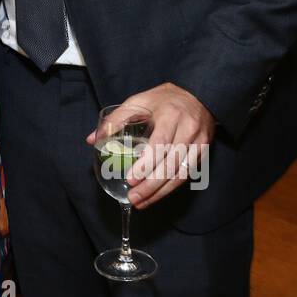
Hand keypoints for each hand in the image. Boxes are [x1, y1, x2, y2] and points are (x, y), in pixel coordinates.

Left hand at [87, 83, 214, 209]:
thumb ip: (116, 119)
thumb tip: (93, 139)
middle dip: (150, 185)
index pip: (159, 145)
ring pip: (181, 174)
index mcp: (170, 116)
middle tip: (133, 197)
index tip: (131, 179)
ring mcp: (198, 142)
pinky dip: (172, 187)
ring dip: (161, 192)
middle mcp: (187, 130)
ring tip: (142, 202)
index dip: (145, 165)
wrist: (198, 94)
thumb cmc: (164, 99)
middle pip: (170, 164)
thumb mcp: (138, 101)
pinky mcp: (203, 151)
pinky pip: (188, 174)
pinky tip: (158, 194)